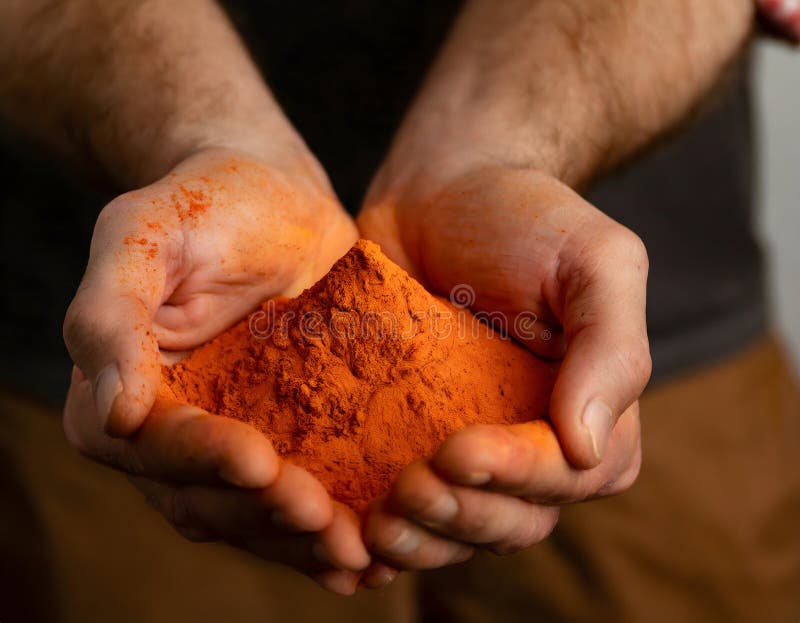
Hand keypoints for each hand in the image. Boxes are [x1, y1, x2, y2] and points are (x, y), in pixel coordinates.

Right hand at [63, 147, 366, 593]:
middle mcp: (168, 431)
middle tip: (325, 522)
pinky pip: (295, 494)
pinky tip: (367, 555)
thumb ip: (110, 312)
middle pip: (206, 495)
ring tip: (355, 554)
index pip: (153, 444)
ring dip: (298, 541)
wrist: (277, 196)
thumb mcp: (143, 232)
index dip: (202, 460)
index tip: (261, 462)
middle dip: (263, 514)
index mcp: (119, 389)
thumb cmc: (207, 201)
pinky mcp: (283, 437)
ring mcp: (227, 440)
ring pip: (252, 511)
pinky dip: (324, 528)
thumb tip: (113, 415)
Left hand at [357, 161, 649, 569]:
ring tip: (375, 522)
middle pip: (513, 519)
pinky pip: (408, 506)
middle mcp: (533, 444)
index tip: (458, 450)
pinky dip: (386, 534)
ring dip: (422, 539)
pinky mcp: (410, 439)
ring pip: (459, 530)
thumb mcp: (595, 259)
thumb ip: (613, 347)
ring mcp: (470, 448)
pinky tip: (350, 536)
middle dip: (463, 515)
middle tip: (408, 487)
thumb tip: (588, 447)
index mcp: (591, 411)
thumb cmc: (524, 216)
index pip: (569, 475)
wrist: (442, 191)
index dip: (517, 476)